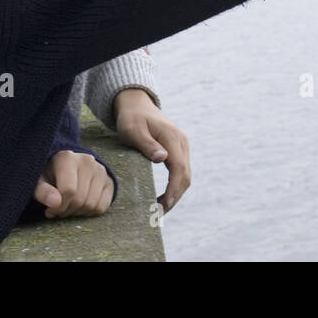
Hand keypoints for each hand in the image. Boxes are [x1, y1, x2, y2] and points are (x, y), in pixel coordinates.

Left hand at [33, 151, 113, 218]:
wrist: (66, 167)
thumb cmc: (49, 176)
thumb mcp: (39, 182)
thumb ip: (42, 191)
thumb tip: (55, 203)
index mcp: (67, 158)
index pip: (68, 190)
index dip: (58, 207)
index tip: (50, 210)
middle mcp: (87, 161)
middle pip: (80, 199)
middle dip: (66, 211)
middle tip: (58, 210)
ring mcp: (100, 170)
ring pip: (92, 205)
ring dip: (77, 213)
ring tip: (68, 207)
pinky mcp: (109, 180)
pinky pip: (102, 206)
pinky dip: (90, 212)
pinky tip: (80, 206)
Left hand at [113, 88, 190, 212]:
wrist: (136, 104)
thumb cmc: (131, 118)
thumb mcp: (133, 130)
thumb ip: (147, 144)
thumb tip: (162, 159)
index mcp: (172, 138)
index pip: (179, 168)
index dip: (174, 189)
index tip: (165, 204)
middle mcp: (181, 142)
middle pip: (185, 175)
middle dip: (175, 196)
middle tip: (159, 213)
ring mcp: (182, 146)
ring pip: (185, 175)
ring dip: (176, 193)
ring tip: (160, 208)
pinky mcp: (178, 150)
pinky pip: (181, 171)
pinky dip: (175, 186)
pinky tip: (164, 196)